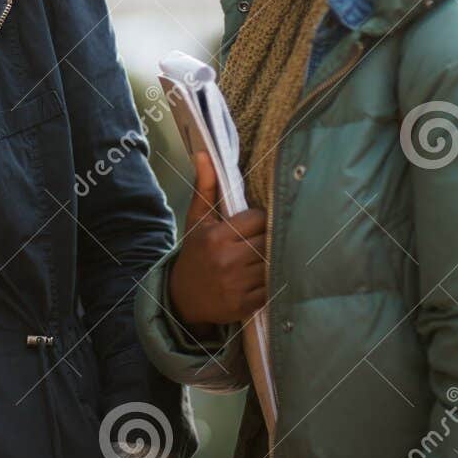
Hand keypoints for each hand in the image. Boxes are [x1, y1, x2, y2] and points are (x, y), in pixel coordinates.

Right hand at [167, 150, 267, 327]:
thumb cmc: (195, 253)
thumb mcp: (197, 220)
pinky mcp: (246, 304)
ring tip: (267, 256)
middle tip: (266, 238)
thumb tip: (203, 153)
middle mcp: (227, 259)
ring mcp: (237, 284)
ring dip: (274, 259)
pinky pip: (272, 287)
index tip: (256, 223)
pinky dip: (272, 281)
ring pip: (273, 263)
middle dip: (269, 238)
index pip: (257, 219)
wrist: (183, 298)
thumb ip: (205, 187)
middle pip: (269, 240)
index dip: (260, 220)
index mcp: (216, 237)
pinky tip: (264, 276)